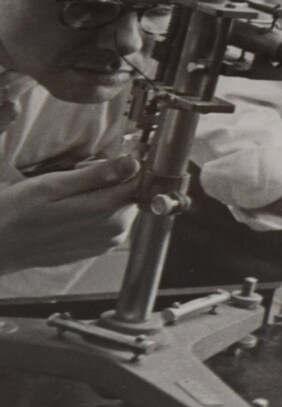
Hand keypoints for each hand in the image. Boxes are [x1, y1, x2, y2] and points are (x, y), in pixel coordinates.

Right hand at [0, 156, 140, 274]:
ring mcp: (108, 242)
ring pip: (121, 205)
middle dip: (112, 178)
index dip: (125, 163)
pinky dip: (97, 208)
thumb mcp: (52, 185)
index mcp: (107, 212)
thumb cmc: (16, 214)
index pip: (139, 180)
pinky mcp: (100, 247)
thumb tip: (132, 164)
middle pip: (131, 192)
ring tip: (70, 192)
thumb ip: (96, 175)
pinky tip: (71, 207)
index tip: (103, 158)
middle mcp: (115, 231)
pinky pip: (111, 220)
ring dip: (103, 193)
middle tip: (77, 175)